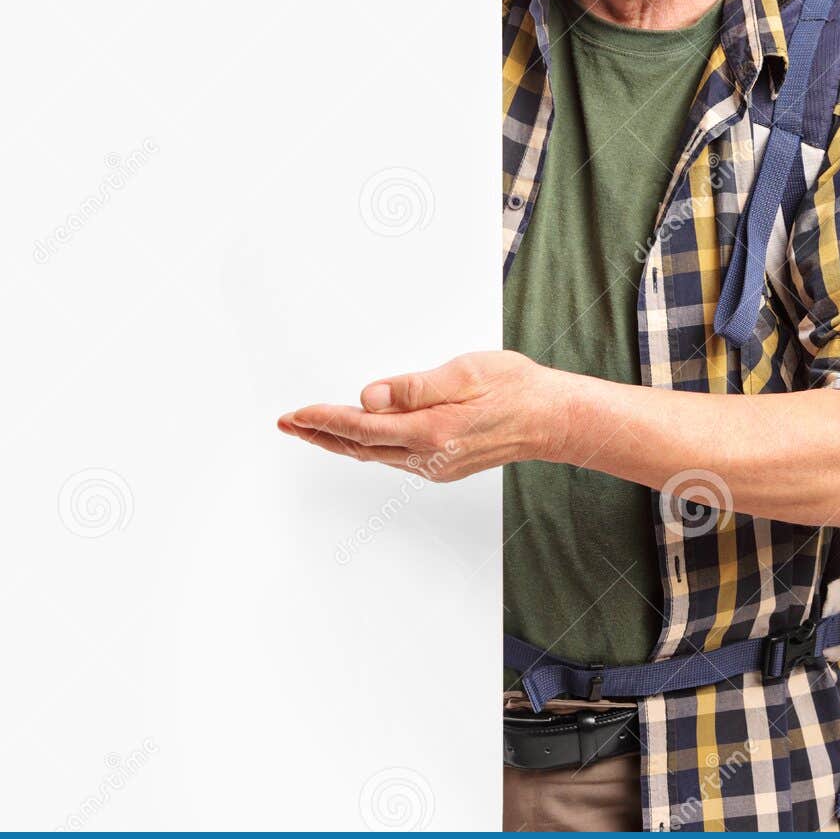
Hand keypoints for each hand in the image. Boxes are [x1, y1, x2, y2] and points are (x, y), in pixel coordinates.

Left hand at [276, 348, 574, 480]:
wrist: (552, 418)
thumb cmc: (516, 388)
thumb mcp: (465, 373)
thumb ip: (413, 387)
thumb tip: (368, 396)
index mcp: (431, 431)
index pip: (362, 427)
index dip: (324, 420)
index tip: (295, 414)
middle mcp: (429, 457)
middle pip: (359, 448)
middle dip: (320, 434)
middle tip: (287, 423)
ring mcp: (435, 466)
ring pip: (374, 455)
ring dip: (340, 441)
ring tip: (311, 428)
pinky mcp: (443, 466)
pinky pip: (393, 457)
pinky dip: (367, 446)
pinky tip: (358, 436)